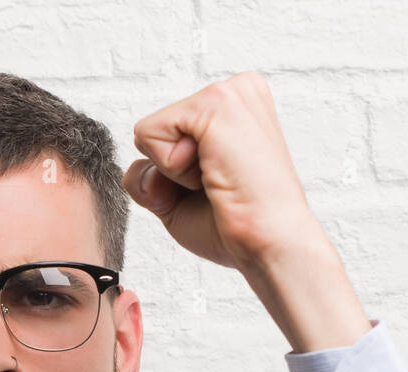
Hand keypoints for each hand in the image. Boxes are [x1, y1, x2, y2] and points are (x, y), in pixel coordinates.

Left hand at [122, 71, 324, 270]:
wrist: (269, 245)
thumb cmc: (236, 227)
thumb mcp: (178, 199)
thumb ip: (149, 176)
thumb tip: (137, 167)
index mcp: (236, 109)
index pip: (168, 134)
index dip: (178, 174)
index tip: (221, 184)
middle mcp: (236, 91)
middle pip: (156, 132)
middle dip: (172, 172)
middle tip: (220, 186)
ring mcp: (228, 92)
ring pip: (150, 133)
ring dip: (173, 172)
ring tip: (219, 178)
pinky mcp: (216, 102)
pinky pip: (148, 134)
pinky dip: (170, 168)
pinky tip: (213, 173)